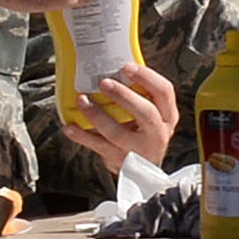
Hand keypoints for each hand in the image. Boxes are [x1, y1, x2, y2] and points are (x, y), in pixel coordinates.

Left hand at [59, 61, 178, 172]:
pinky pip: (98, 147)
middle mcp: (158, 133)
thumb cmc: (143, 134)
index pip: (164, 92)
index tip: (127, 67)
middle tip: (104, 83)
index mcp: (167, 117)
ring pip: (117, 132)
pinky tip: (70, 127)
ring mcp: (139, 149)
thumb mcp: (152, 116)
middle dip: (124, 96)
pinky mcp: (121, 160)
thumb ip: (141, 97)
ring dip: (97, 115)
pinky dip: (82, 136)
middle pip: (146, 113)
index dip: (147, 77)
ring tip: (82, 100)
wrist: (143, 171)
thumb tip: (114, 67)